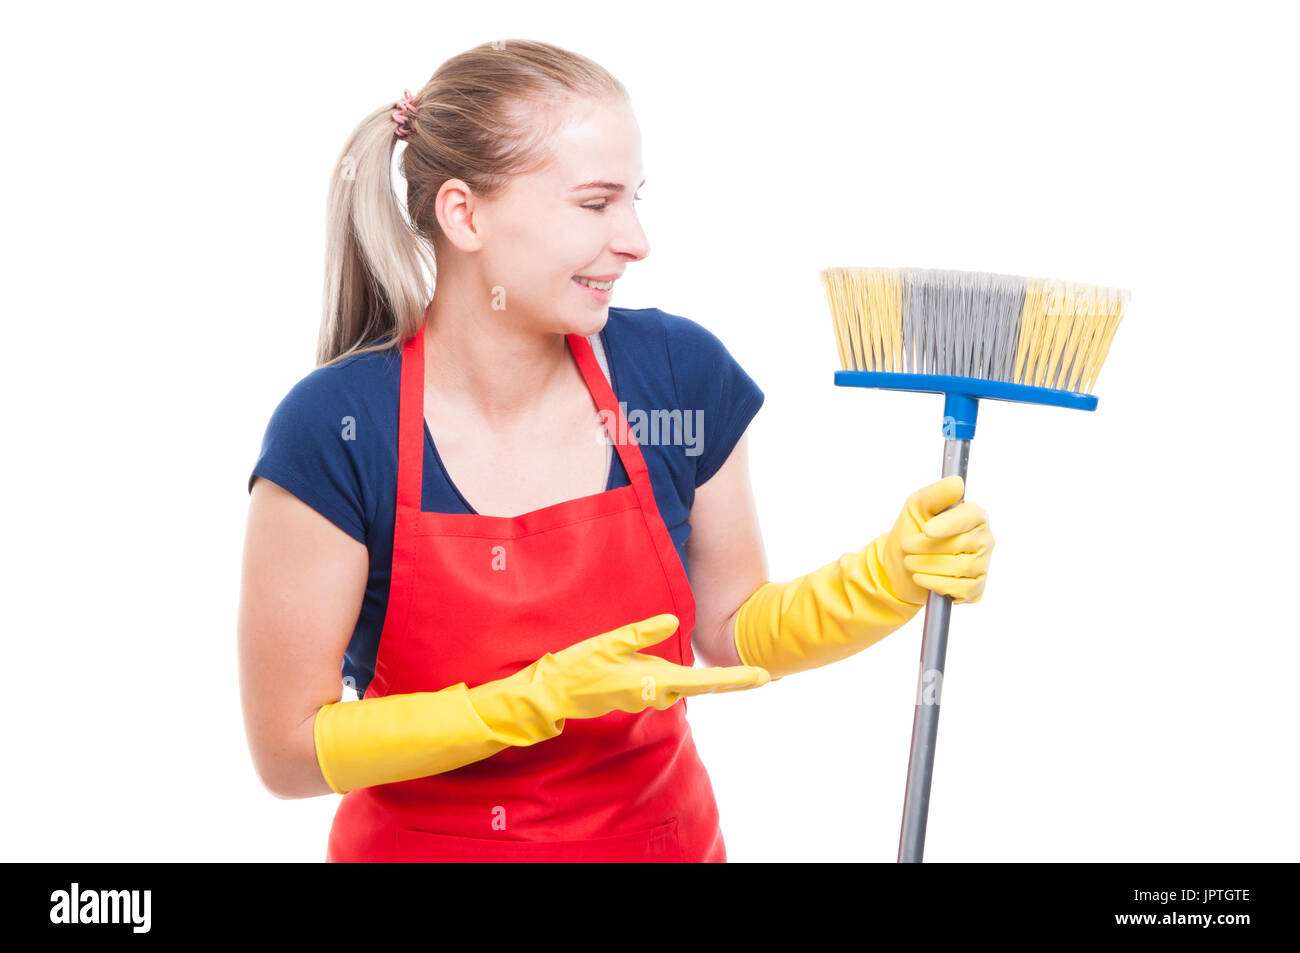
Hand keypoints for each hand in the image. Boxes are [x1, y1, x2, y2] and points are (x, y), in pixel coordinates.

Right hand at [472, 613, 770, 739]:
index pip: (704, 681)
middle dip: (729, 681)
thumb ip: (642, 632)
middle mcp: (655, 691)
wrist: (554, 695)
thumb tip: (671, 622)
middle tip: (761, 676)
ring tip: (735, 674)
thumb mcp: (609, 642)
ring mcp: (645, 694)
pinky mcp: (636, 692)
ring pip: (682, 684)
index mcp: (654, 680)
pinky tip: (687, 674)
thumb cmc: (579, 667)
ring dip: (706, 681)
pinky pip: (665, 684)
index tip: (762, 677)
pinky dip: (682, 679)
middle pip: (700, 685)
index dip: (735, 678)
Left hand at [880, 475, 993, 604]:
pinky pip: (963, 590)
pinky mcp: (976, 588)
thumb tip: (957, 483)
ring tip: (910, 562)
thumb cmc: (912, 531)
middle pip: (962, 544)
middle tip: (907, 546)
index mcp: (973, 516)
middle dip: (928, 547)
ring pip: (961, 568)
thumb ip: (936, 494)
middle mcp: (983, 539)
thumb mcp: (916, 506)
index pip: (971, 516)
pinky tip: (921, 579)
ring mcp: (982, 564)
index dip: (948, 524)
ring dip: (928, 566)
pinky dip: (937, 585)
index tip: (927, 529)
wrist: (899, 566)